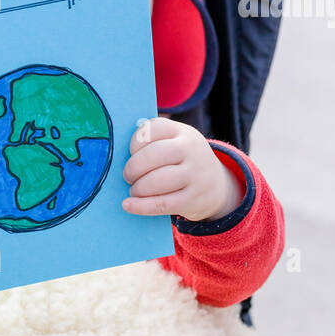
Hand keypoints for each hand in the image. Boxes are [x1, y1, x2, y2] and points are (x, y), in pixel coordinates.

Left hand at [121, 118, 241, 221]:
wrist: (217, 185)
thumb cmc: (182, 161)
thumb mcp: (175, 142)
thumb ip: (152, 142)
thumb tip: (117, 153)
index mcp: (183, 132)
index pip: (153, 129)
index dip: (135, 142)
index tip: (131, 153)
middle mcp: (191, 150)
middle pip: (153, 155)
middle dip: (133, 168)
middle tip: (128, 176)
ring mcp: (195, 175)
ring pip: (157, 181)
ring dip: (138, 188)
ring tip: (134, 190)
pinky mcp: (193, 199)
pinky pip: (161, 204)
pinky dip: (141, 206)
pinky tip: (128, 204)